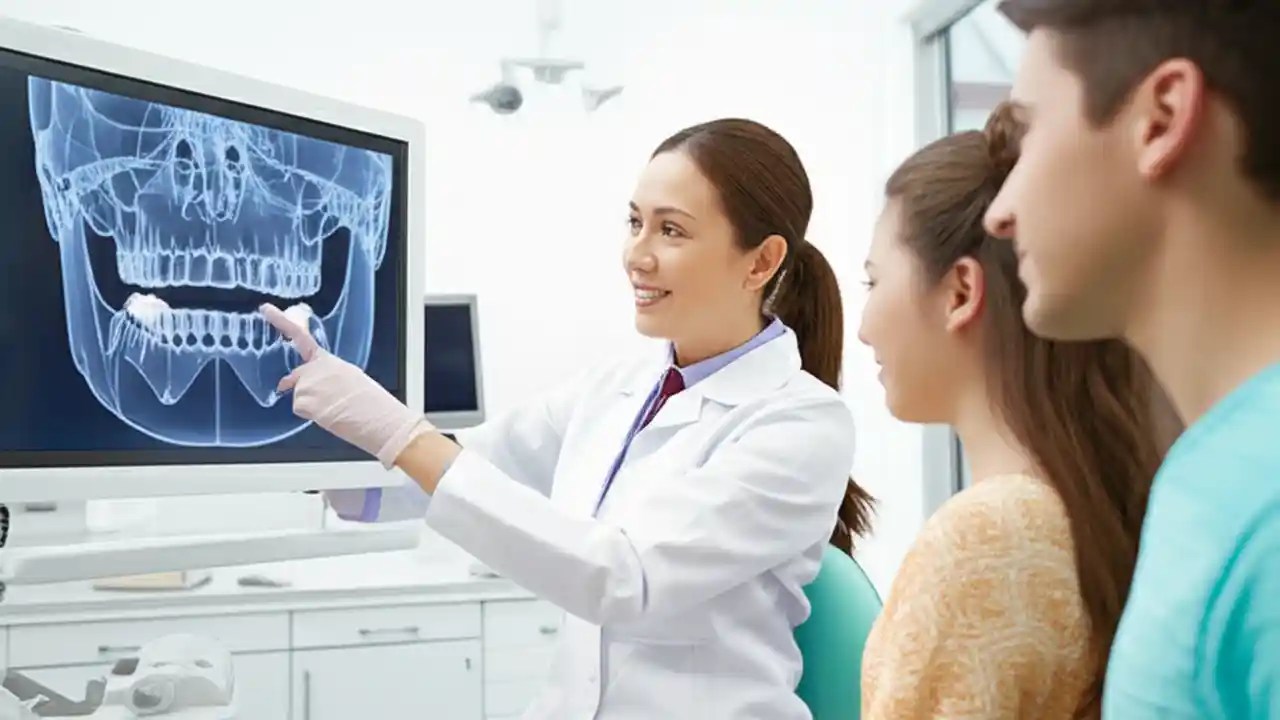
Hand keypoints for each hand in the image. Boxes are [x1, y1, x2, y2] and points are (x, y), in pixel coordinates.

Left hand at [259, 303, 430, 468]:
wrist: (372, 415)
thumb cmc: (368, 399)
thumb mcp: (349, 377)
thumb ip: (327, 376)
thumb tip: (317, 387)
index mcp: (327, 360)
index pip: (300, 336)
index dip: (280, 321)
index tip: (265, 309)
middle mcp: (312, 369)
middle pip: (297, 378)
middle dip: (303, 389)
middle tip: (326, 401)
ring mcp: (304, 385)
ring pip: (299, 397)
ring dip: (312, 406)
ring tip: (333, 409)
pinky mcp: (301, 402)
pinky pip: (300, 410)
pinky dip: (311, 415)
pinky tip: (327, 415)